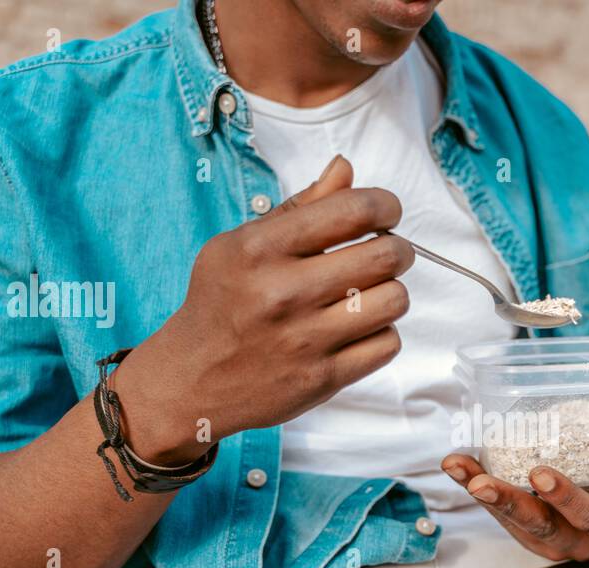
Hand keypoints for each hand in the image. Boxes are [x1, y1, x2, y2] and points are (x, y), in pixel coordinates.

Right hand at [112, 155, 412, 463]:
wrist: (191, 379)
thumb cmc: (222, 303)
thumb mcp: (242, 244)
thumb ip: (298, 207)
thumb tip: (345, 168)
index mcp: (261, 248)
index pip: (353, 210)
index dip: (385, 205)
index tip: (386, 212)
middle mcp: (283, 292)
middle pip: (385, 255)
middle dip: (397, 249)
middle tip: (387, 253)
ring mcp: (304, 340)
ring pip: (394, 301)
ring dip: (392, 293)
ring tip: (371, 293)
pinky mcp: (321, 378)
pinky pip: (387, 345)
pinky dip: (382, 334)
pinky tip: (360, 329)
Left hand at [441, 419, 588, 560]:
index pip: (584, 514)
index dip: (563, 497)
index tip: (541, 474)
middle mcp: (568, 537)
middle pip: (536, 524)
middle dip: (507, 503)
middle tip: (482, 483)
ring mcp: (539, 534)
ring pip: (507, 516)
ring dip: (479, 490)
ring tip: (457, 467)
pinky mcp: (517, 524)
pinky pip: (493, 506)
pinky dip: (471, 482)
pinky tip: (454, 464)